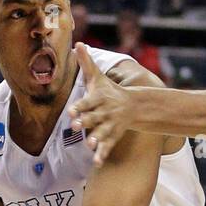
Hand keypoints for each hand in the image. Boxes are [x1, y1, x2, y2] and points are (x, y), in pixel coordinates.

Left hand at [68, 44, 133, 164]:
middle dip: (85, 122)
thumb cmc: (109, 91)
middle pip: (94, 118)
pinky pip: (107, 146)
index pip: (88, 102)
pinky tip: (97, 162)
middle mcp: (105, 112)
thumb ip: (86, 63)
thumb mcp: (98, 77)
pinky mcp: (113, 136)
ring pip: (102, 133)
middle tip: (74, 126)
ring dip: (96, 139)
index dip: (80, 107)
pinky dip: (102, 154)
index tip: (71, 110)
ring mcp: (110, 125)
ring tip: (89, 145)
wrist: (134, 105)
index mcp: (99, 98)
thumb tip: (77, 43)